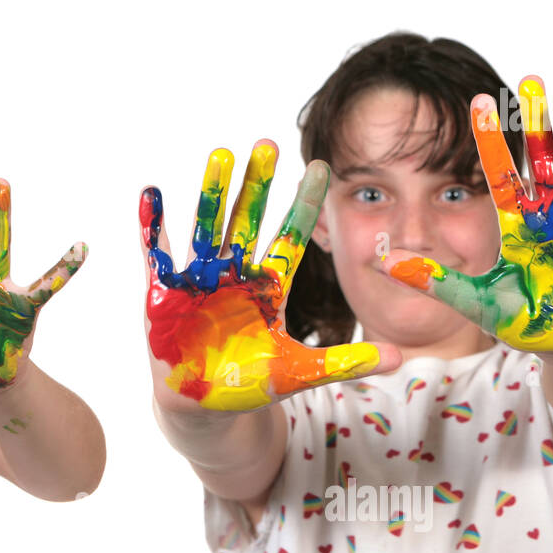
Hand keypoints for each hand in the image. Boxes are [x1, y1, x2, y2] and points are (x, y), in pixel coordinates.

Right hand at [141, 139, 396, 412]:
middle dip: (257, 184)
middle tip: (268, 144)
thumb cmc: (250, 385)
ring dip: (213, 193)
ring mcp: (199, 281)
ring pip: (208, 228)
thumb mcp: (300, 372)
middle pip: (248, 221)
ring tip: (221, 155)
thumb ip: (345, 361)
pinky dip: (153, 227)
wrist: (205, 408)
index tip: (323, 167)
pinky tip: (151, 195)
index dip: (305, 203)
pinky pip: (158, 256)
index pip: (290, 236)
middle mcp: (234, 274)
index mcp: (268, 286)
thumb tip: (401, 356)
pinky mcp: (166, 295)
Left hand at [384, 76, 552, 363]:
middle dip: (536, 126)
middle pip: (542, 164)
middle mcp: (551, 218)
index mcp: (516, 227)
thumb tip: (383, 262)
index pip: (498, 176)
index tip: (478, 102)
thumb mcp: (476, 303)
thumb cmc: (525, 319)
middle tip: (532, 80)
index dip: (489, 142)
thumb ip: (435, 283)